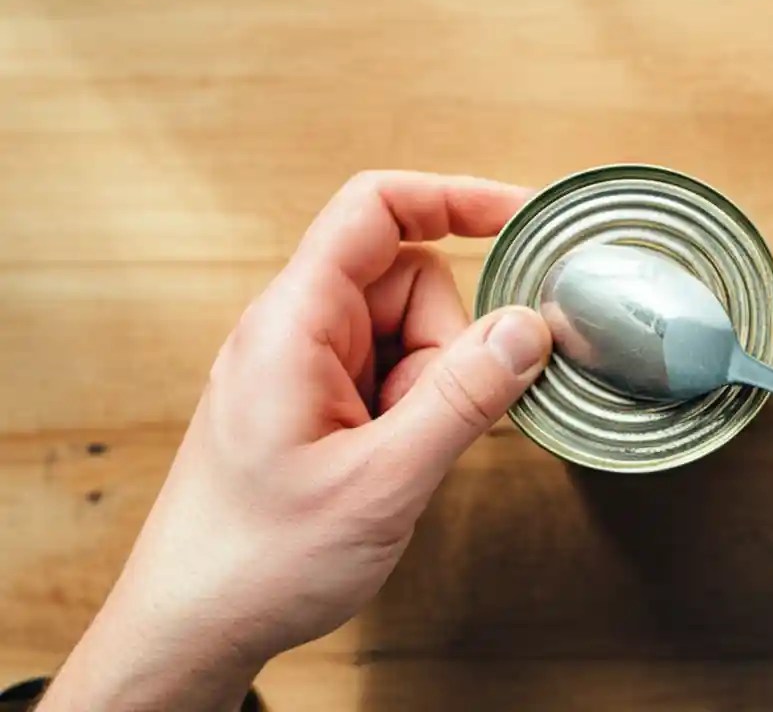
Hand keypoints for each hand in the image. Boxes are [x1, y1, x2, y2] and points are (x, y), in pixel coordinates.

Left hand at [38, 171, 551, 710]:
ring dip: (431, 390)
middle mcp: (296, 331)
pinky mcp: (317, 404)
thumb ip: (462, 397)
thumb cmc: (258, 559)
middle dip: (446, 347)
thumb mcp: (382, 479)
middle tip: (429, 425)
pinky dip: (415, 413)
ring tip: (400, 459)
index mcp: (294, 323)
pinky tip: (395, 466)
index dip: (453, 198)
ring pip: (408, 336)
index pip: (375, 211)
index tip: (522, 217)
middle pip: (409, 284)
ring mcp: (306, 368)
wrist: (192, 627)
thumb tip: (527, 326)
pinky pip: (392, 377)